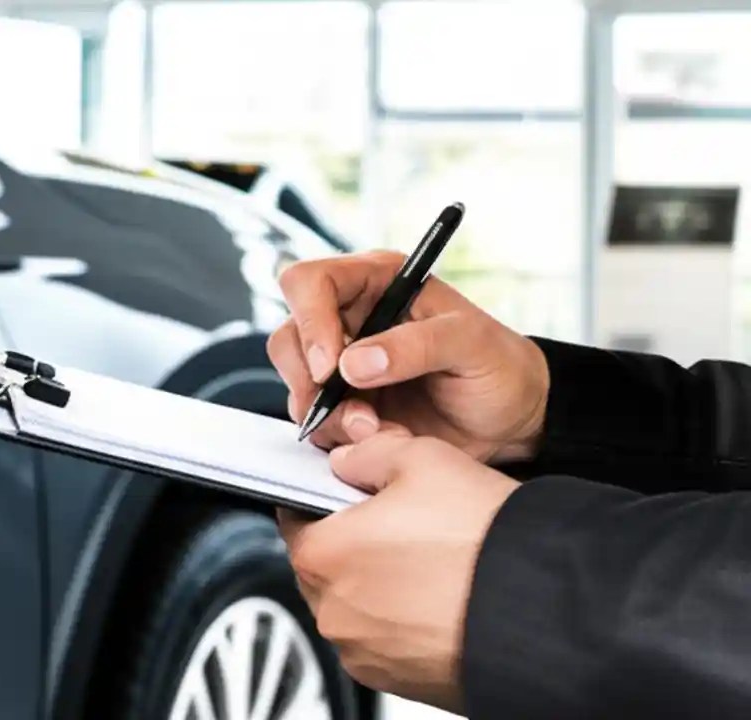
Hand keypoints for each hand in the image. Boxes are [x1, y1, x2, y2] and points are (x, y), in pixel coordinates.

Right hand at [268, 251, 549, 462]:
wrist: (511, 420)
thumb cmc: (499, 367)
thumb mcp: (471, 344)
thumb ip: (416, 346)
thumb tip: (354, 363)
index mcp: (377, 282)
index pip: (310, 282)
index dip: (310, 322)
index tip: (332, 366)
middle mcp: (349, 319)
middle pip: (287, 336)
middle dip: (310, 379)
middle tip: (352, 408)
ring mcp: (342, 365)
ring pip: (296, 385)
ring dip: (329, 415)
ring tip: (378, 428)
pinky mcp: (344, 405)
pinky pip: (316, 421)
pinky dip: (340, 437)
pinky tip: (381, 436)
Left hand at [279, 429, 519, 712]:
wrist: (547, 610)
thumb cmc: (485, 541)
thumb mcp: (422, 459)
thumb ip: (368, 453)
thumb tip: (348, 459)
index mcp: (322, 554)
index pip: (294, 514)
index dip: (324, 495)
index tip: (351, 491)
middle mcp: (332, 611)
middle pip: (326, 562)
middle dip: (356, 540)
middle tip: (407, 523)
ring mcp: (364, 652)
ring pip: (357, 603)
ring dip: (382, 582)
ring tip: (436, 560)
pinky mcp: (398, 679)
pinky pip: (387, 639)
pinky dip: (405, 619)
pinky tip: (445, 596)